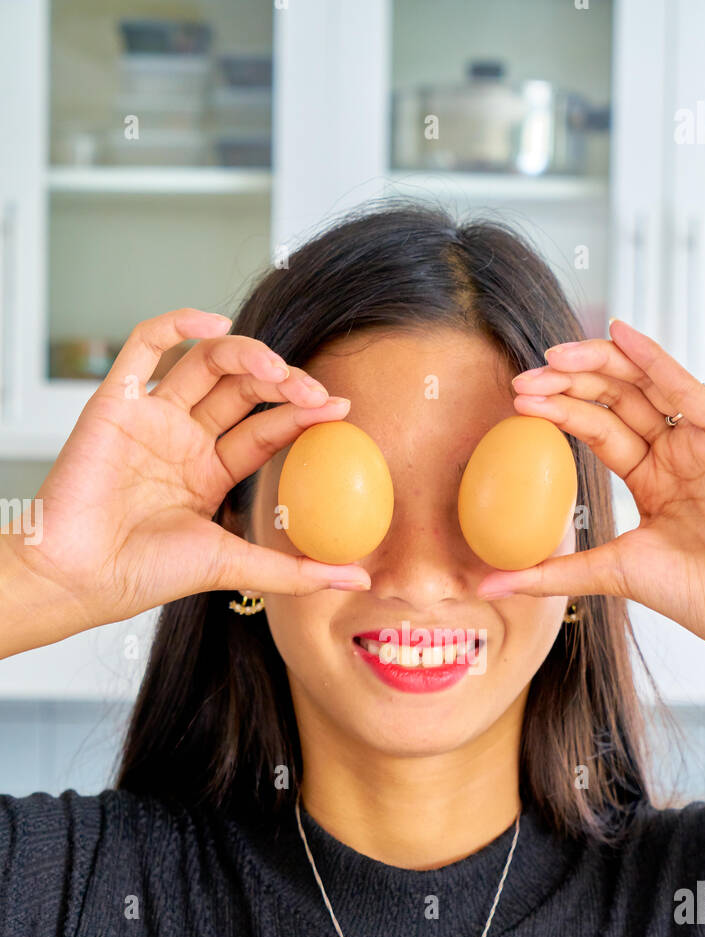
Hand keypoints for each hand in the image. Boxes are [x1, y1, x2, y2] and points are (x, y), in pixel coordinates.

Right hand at [18, 308, 369, 630]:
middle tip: (314, 391)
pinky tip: (217, 326)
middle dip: (283, 383)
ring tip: (278, 370)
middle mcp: (181, 440)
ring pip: (204, 363)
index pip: (264, 430)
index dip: (302, 414)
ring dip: (247, 355)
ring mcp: (150, 418)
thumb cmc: (145, 575)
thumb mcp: (235, 566)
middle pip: (241, 391)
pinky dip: (178, 324)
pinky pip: (145, 345)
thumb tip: (359, 580)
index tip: (340, 408)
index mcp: (208, 473)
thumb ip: (296, 572)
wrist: (82, 576)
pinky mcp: (116, 401)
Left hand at [480, 317, 704, 676]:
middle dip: (569, 385)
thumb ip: (552, 573)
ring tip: (553, 357)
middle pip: (619, 401)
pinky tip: (618, 334)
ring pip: (646, 385)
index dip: (560, 412)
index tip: (517, 402)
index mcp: (656, 480)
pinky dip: (652, 358)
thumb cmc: (700, 597)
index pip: (601, 430)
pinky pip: (686, 387)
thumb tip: (488, 585)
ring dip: (598, 365)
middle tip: (524, 379)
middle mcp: (681, 454)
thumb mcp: (612, 573)